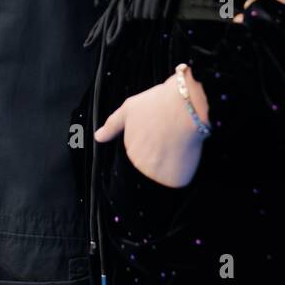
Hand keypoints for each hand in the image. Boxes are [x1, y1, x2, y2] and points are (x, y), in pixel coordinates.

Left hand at [93, 68, 208, 188]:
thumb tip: (99, 137)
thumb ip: (113, 125)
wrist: (185, 106)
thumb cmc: (158, 103)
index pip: (138, 158)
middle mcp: (140, 166)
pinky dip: (182, 172)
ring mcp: (157, 175)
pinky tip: (185, 155)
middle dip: (160, 156)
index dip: (151, 146)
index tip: (158, 137)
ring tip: (177, 144)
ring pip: (164, 176)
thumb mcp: (130, 109)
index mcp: (129, 151)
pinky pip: (178, 181)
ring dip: (171, 165)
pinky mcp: (175, 180)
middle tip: (169, 138)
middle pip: (151, 168)